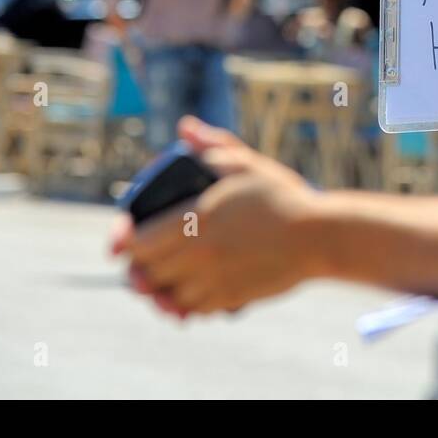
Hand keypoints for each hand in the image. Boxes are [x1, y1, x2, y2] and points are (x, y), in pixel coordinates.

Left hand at [110, 117, 322, 317]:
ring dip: (157, 288)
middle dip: (137, 268)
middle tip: (138, 260)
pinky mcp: (230, 298)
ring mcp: (214, 279)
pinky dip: (183, 304)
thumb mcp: (248, 164)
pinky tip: (187, 293)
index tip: (119, 241)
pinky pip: (193, 309)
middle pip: (146, 272)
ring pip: (166, 295)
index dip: (122, 242)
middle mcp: (199, 254)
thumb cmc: (284, 197)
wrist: (319, 237)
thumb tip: (185, 128)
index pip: (139, 241)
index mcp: (197, 218)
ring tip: (157, 280)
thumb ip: (213, 145)